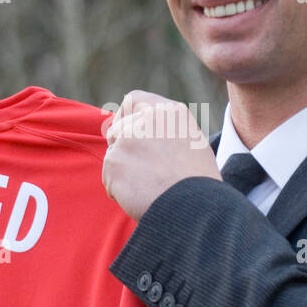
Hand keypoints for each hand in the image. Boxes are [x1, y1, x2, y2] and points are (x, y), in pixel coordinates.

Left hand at [101, 90, 220, 220]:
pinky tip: (141, 197)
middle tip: (138, 171)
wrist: (195, 207)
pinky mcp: (114, 161)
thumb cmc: (198, 182)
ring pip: (113, 155)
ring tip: (148, 188)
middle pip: (117, 129)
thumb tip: (141, 133)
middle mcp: (146, 119)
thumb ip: (165, 131)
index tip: (126, 132)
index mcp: (169, 112)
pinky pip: (108, 177)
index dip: (125, 116)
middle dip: (121, 149)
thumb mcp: (191, 142)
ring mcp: (128, 139)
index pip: (133, 100)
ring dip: (123, 173)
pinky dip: (119, 190)